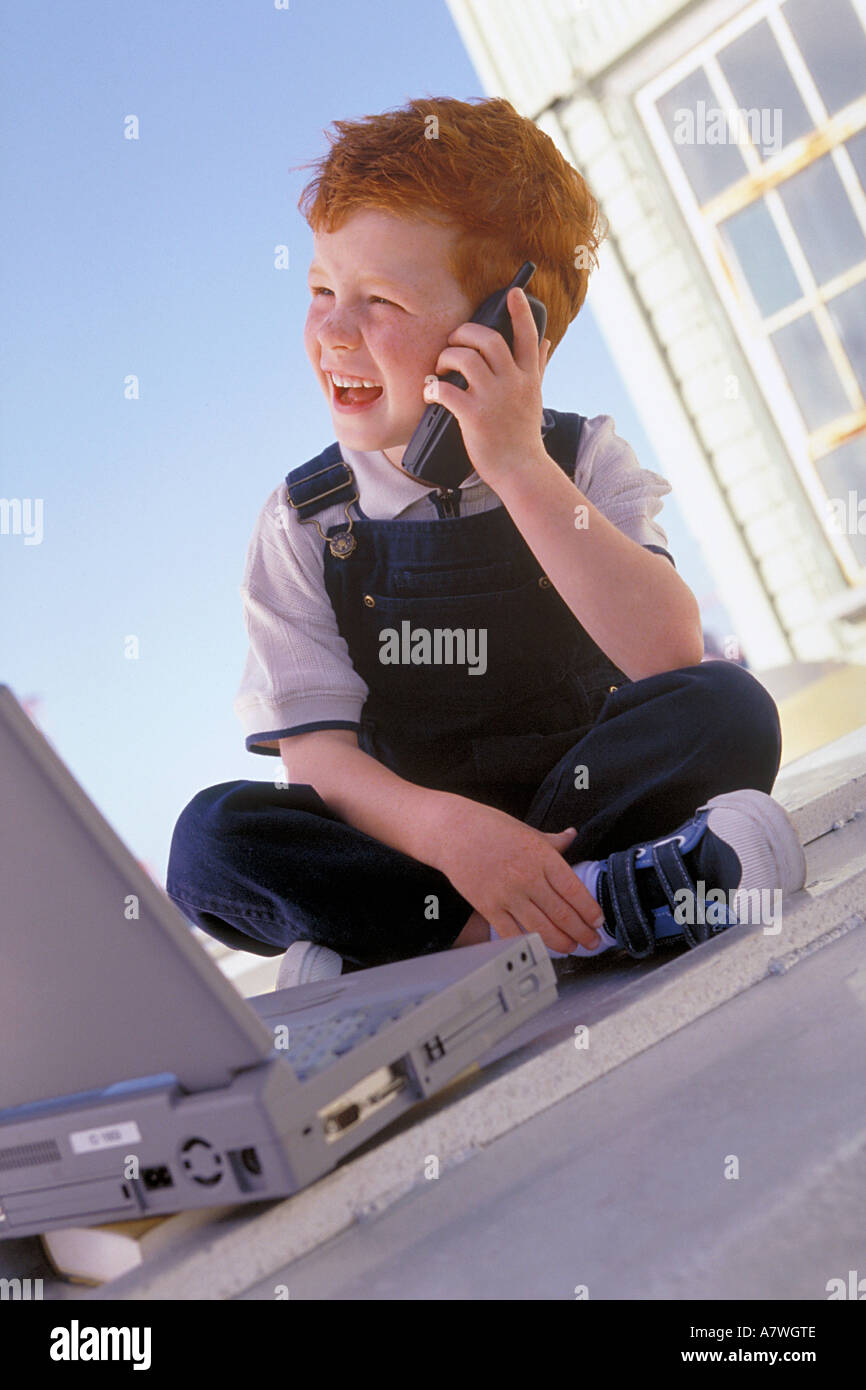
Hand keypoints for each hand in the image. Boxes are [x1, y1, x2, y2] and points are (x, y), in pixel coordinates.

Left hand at [423, 287, 550, 489]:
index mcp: (528, 376)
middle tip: (454, 343)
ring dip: (446, 357)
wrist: (520, 470)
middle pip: (488, 339)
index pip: (527, 335)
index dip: (520, 311)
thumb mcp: (535, 395)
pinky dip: (434, 387)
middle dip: (464, 334)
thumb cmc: (522, 433)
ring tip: (441, 368)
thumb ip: (538, 364)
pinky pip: (447, 389)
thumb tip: (547, 339)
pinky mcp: (474, 416)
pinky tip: (431, 392)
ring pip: (465, 359)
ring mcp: (493, 399)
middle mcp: (513, 382)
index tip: (512, 292)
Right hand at [434, 798, 604, 953]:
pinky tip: (539, 948)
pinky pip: (512, 933)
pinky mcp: (487, 906)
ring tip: (572, 948)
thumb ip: (553, 841)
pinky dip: (528, 944)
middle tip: (592, 942)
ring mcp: (507, 894)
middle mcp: (528, 877)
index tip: (598, 922)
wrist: (452, 831)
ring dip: (561, 943)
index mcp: (542, 856)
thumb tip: (572, 835)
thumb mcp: (527, 830)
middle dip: (582, 933)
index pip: (574, 891)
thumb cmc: (490, 827)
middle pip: (562, 914)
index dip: (590, 911)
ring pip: (541, 929)